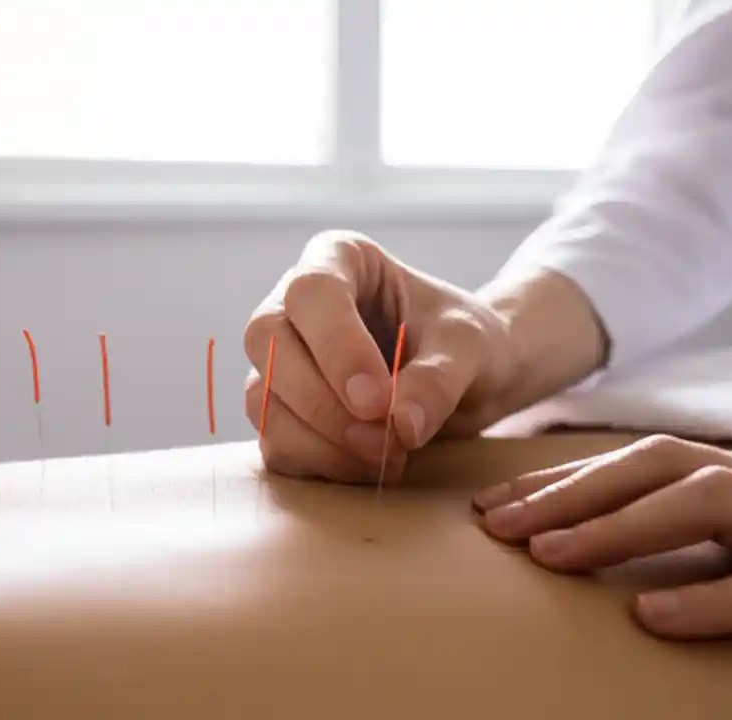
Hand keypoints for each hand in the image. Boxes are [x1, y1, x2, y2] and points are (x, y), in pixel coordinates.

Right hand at [243, 231, 516, 482]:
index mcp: (338, 259)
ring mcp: (280, 360)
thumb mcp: (470, 347)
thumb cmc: (464, 341)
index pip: (312, 292)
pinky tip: (368, 468)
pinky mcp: (282, 411)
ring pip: (262, 398)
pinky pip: (275, 442)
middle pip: (268, 341)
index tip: (378, 401)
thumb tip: (401, 425)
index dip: (338, 348)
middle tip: (385, 440)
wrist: (469, 378)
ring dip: (321, 441)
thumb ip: (440, 378)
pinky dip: (319, 464)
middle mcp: (294, 304)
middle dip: (322, 402)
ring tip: (388, 459)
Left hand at [473, 435, 731, 654]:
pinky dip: (713, 599)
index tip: (494, 505)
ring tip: (549, 558)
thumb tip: (611, 534)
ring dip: (620, 528)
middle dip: (569, 495)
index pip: (637, 463)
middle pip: (656, 470)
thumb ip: (702, 525)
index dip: (562, 480)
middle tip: (496, 529)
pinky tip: (654, 618)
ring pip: (707, 508)